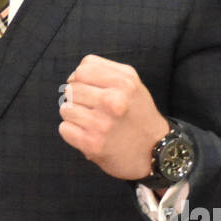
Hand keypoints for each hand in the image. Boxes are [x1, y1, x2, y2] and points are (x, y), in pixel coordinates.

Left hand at [58, 54, 170, 180]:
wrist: (155, 151)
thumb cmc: (138, 114)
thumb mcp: (132, 83)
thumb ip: (104, 71)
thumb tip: (72, 77)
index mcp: (124, 82)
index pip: (82, 69)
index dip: (80, 79)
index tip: (88, 89)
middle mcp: (114, 101)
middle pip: (71, 89)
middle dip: (78, 98)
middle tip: (93, 109)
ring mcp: (102, 123)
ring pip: (66, 108)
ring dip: (74, 116)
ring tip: (92, 122)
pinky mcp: (92, 144)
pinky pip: (64, 129)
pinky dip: (72, 133)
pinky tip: (88, 134)